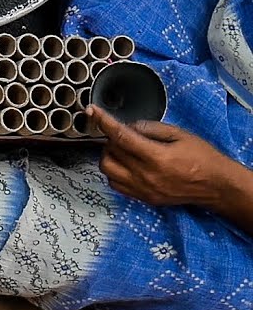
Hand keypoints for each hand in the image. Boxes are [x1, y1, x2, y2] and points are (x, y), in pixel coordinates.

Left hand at [92, 106, 232, 207]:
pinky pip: (115, 184)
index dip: (104, 121)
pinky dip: (115, 172)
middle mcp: (146, 176)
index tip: (93, 111)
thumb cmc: (202, 157)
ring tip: (125, 150)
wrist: (217, 186)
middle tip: (123, 135)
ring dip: (110, 156)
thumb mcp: (180, 134)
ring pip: (107, 170)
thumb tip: (128, 125)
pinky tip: (127, 165)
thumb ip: (151, 128)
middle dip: (111, 139)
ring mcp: (143, 189)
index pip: (120, 136)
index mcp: (157, 157)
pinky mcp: (144, 198)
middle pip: (110, 153)